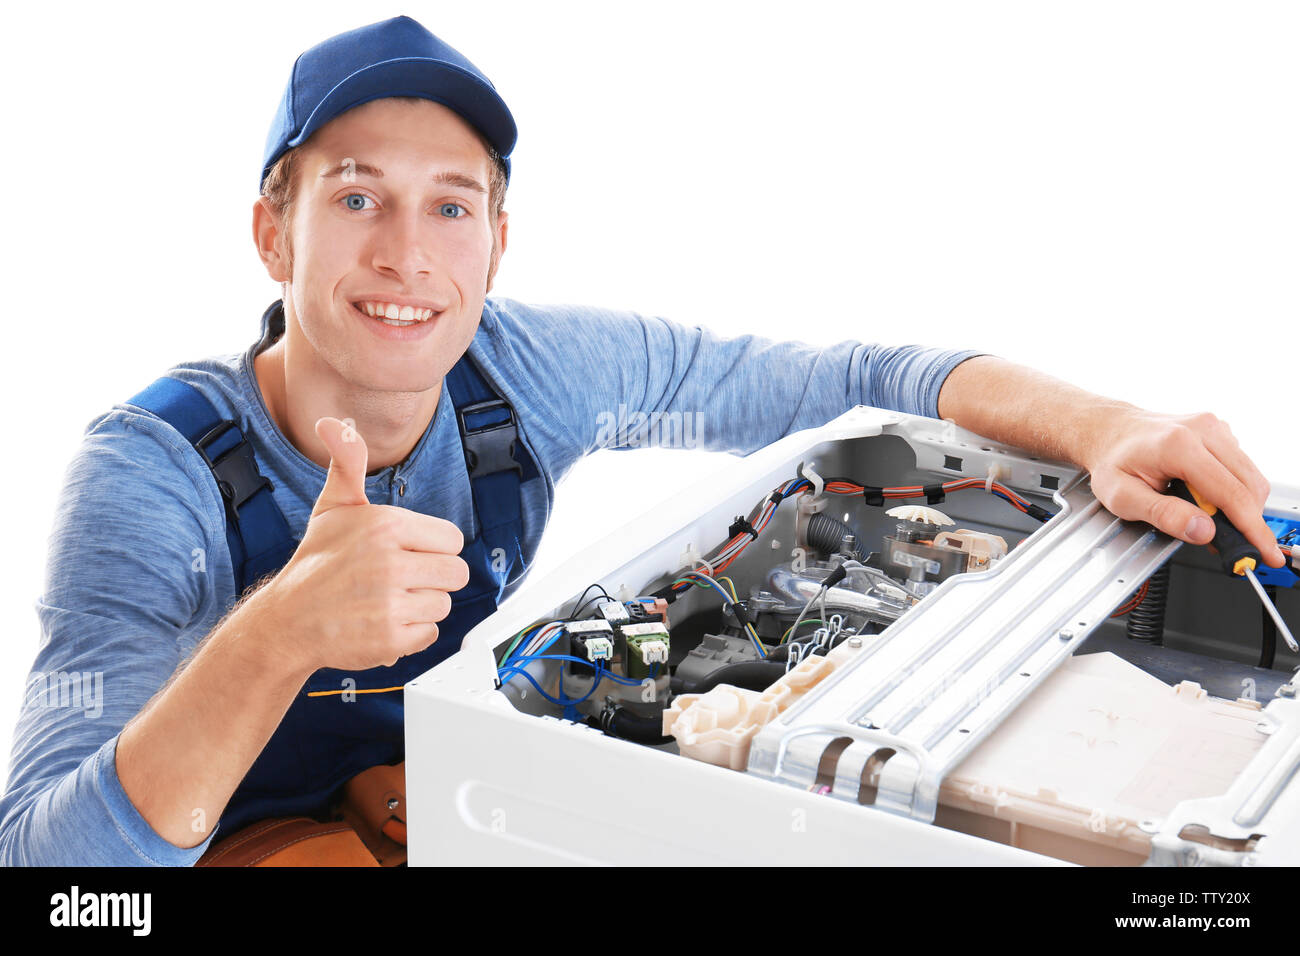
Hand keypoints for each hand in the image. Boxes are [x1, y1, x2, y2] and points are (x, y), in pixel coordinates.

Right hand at [254, 417, 470, 673]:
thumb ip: (348, 464)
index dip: (432, 548)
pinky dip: (410, 635)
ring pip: (443, 605)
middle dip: (432, 579)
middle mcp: (390, 562)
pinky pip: (430, 635)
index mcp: (386, 525)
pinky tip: (382, 623)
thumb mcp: (333, 507)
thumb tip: (334, 424)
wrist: (286, 620)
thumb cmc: (316, 562)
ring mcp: (390, 602)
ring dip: (420, 607)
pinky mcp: (390, 638)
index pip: (452, 539)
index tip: (405, 553)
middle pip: (456, 573)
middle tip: (398, 581)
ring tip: (386, 602)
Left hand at [1084, 407, 1284, 567]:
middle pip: (1248, 484)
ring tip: (1208, 518)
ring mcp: (1213, 427)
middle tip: (1231, 544)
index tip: (1264, 552)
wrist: (1108, 431)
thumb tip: (1202, 530)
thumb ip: (1163, 515)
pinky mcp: (1218, 431)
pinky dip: (1233, 488)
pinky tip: (1207, 498)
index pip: (1230, 493)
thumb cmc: (1111, 461)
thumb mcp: (1122, 497)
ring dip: (1240, 504)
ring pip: (1250, 475)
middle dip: (1248, 520)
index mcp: (1178, 445)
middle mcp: (1202, 430)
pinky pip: (1240, 466)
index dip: (1251, 528)